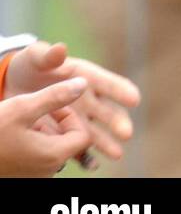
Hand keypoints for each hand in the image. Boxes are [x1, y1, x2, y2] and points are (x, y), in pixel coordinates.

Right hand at [0, 77, 92, 176]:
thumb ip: (55, 97)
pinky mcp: (18, 176)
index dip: (71, 117)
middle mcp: (46, 172)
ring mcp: (31, 177)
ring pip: (49, 150)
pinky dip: (29, 144)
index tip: (52, 107)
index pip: (83, 136)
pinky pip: (34, 159)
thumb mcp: (23, 107)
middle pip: (66, 143)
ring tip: (18, 122)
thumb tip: (82, 85)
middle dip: (54, 124)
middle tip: (32, 112)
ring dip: (40, 133)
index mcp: (53, 156)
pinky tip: (10, 134)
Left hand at [4, 41, 139, 160]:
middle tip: (126, 133)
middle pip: (107, 112)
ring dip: (106, 144)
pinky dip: (85, 156)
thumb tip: (61, 49)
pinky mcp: (64, 132)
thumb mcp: (35, 58)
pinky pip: (77, 147)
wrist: (13, 85)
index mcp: (86, 77)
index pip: (108, 84)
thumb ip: (47, 56)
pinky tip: (92, 164)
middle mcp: (87, 99)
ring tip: (116, 154)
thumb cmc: (29, 66)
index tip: (135, 99)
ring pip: (95, 132)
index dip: (121, 91)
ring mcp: (77, 118)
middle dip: (118, 122)